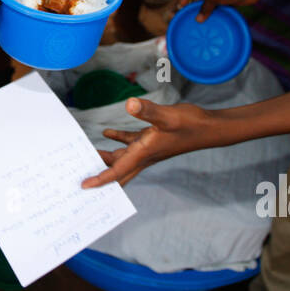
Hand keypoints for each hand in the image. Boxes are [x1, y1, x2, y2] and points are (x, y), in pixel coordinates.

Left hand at [82, 98, 219, 187]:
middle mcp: (144, 155)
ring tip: (87, 156)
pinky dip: (117, 140)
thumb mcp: (168, 116)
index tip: (83, 186)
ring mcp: (148, 148)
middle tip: (81, 176)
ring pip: (121, 158)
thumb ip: (148, 110)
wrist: (209, 128)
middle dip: (99, 175)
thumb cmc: (191, 124)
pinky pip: (129, 144)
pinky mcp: (152, 139)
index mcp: (144, 153)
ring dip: (106, 159)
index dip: (99, 179)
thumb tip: (130, 103)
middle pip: (117, 170)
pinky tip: (106, 134)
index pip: (117, 171)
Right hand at [179, 0, 267, 19]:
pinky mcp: (228, 0)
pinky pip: (217, 8)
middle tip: (189, 17)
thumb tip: (198, 19)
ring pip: (208, 3)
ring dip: (204, 11)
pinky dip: (214, 14)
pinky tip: (212, 21)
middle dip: (193, 5)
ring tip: (199, 21)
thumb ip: (206, 7)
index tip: (182, 7)